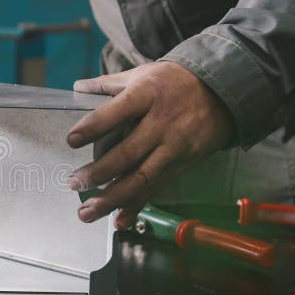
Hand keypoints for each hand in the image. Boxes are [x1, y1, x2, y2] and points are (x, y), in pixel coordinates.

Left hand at [66, 61, 234, 228]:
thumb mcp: (142, 74)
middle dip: (99, 172)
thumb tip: (77, 87)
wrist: (223, 91)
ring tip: (88, 211)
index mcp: (148, 95)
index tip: (71, 140)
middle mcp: (161, 123)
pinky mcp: (182, 164)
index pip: (117, 111)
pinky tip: (119, 220)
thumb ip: (108, 84)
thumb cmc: (175, 82)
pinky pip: (156, 188)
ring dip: (112, 198)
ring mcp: (174, 146)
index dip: (94, 126)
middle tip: (75, 183)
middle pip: (128, 152)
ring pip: (141, 178)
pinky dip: (136, 206)